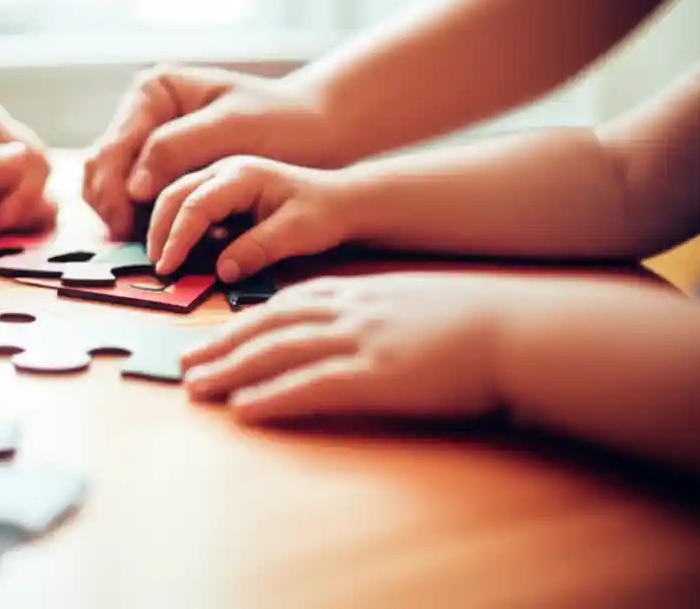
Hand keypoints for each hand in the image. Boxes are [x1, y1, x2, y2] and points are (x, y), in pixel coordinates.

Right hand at [83, 65, 341, 238]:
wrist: (313, 132)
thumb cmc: (281, 124)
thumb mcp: (231, 128)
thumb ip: (178, 149)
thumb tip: (133, 186)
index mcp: (155, 90)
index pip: (117, 146)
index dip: (116, 189)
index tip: (130, 226)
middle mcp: (143, 112)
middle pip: (103, 166)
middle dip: (112, 206)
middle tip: (134, 243)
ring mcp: (147, 140)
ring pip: (107, 185)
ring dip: (119, 216)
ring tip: (146, 244)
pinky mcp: (158, 167)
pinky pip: (130, 197)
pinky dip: (137, 218)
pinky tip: (158, 237)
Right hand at [147, 156, 355, 281]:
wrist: (342, 198)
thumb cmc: (324, 211)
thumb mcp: (297, 233)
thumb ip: (258, 250)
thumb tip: (222, 271)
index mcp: (242, 175)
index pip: (195, 205)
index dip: (177, 238)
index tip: (166, 268)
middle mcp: (225, 169)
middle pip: (174, 194)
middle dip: (159, 231)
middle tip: (157, 267)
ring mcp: (221, 176)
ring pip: (176, 196)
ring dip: (163, 227)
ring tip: (163, 260)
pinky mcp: (222, 189)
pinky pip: (189, 202)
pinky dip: (178, 225)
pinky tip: (184, 249)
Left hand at [182, 274, 504, 423]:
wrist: (515, 327)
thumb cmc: (474, 320)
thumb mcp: (414, 304)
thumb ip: (377, 313)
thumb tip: (355, 332)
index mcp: (359, 292)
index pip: (284, 305)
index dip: (242, 322)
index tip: (214, 337)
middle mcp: (349, 311)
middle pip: (266, 326)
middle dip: (220, 346)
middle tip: (184, 364)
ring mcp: (360, 342)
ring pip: (276, 353)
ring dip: (229, 371)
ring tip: (196, 387)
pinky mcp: (375, 376)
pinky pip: (309, 386)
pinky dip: (271, 397)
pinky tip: (244, 409)